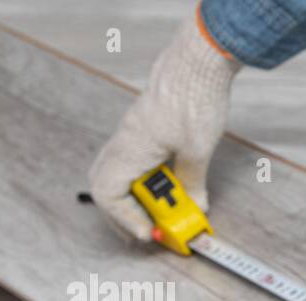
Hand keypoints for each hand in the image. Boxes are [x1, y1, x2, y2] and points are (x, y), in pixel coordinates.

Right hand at [88, 16, 240, 239]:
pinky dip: (147, 183)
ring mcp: (134, 137)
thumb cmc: (193, 98)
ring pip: (120, 176)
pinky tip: (169, 190)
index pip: (108, 193)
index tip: (150, 234)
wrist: (197, 60)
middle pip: (108, 187)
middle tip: (149, 233)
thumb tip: (194, 208)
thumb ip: (193, 183)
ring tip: (160, 218)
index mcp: (130, 149)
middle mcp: (124, 143)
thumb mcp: (197, 149)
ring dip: (137, 201)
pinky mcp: (147, 132)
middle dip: (125, 216)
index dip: (125, 220)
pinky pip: (136, 164)